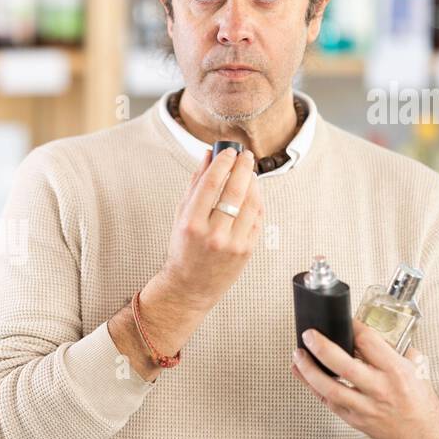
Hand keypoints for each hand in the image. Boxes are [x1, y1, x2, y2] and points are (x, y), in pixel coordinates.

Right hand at [106, 147, 261, 382]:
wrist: (190, 286)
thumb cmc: (183, 249)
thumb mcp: (181, 216)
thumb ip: (195, 185)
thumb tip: (207, 156)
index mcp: (191, 224)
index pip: (212, 184)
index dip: (223, 163)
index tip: (229, 152)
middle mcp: (213, 234)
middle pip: (235, 190)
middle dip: (243, 168)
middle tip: (246, 156)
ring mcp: (233, 244)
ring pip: (251, 203)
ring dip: (253, 183)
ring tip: (250, 173)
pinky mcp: (247, 251)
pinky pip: (257, 219)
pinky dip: (257, 202)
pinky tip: (252, 194)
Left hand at [290, 317, 438, 438]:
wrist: (425, 438)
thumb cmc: (421, 403)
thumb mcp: (417, 370)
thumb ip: (395, 351)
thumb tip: (372, 334)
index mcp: (397, 372)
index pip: (369, 343)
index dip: (352, 327)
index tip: (343, 320)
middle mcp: (380, 390)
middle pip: (344, 366)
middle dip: (322, 348)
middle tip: (309, 335)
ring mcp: (365, 407)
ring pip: (330, 388)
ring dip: (309, 370)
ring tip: (298, 354)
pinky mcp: (355, 420)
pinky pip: (328, 402)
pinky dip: (312, 386)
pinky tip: (301, 374)